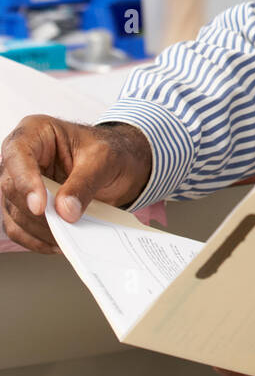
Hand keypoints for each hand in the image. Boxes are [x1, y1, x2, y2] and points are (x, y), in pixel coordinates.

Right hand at [0, 115, 152, 252]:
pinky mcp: (25, 205)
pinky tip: (57, 243)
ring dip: (38, 230)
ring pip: (13, 211)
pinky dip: (35, 240)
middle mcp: (23, 156)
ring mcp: (22, 182)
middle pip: (11, 187)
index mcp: (36, 131)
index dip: (25, 181)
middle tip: (63, 226)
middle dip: (36, 212)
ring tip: (66, 238)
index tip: (40, 206)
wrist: (122, 166)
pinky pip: (19, 228)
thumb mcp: (104, 160)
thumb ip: (85, 183)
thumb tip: (65, 210)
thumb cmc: (111, 152)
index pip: (18, 154)